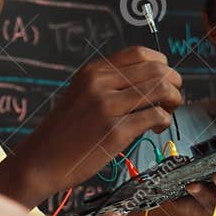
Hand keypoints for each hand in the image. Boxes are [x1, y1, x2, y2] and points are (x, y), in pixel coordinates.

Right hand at [9, 46, 182, 201]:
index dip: (161, 64)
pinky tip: (156, 128)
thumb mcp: (81, 95)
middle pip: (156, 70)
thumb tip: (153, 79)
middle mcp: (99, 84)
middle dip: (173, 83)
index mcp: (92, 71)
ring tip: (166, 113)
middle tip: (173, 99)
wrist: (41, 160)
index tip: (165, 78)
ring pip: (161, 90)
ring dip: (173, 101)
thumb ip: (110, 84)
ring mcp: (107, 107)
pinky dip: (165, 121)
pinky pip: (155, 116)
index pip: (140, 54)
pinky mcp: (115, 132)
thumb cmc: (65, 132)